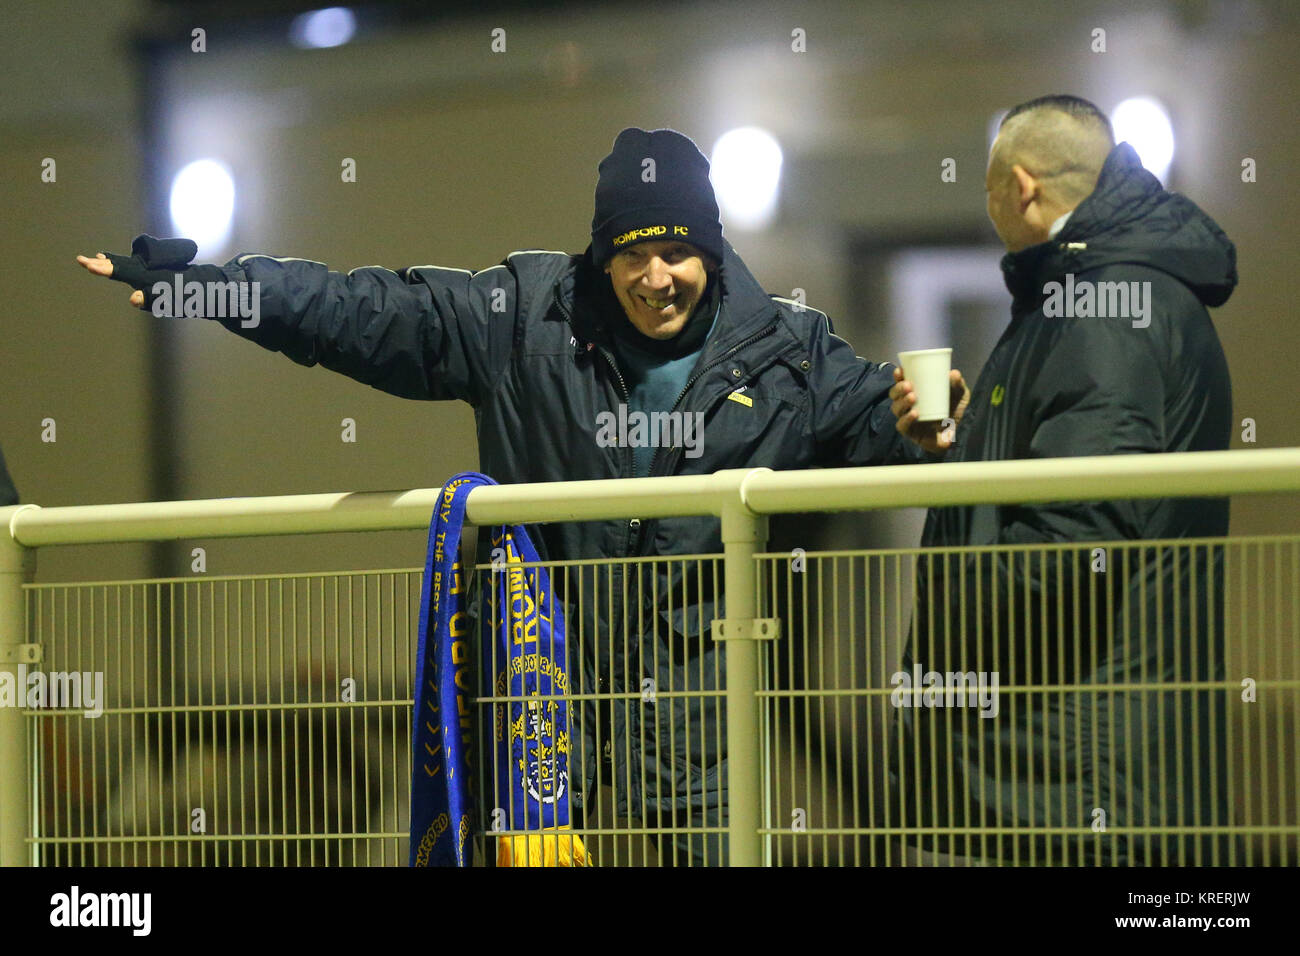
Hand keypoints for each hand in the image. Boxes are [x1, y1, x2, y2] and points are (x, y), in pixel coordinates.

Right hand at [77, 235, 199, 312]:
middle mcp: (147, 270)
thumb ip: (151, 300)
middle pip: (120, 265)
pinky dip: (119, 262)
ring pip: (125, 263)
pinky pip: (132, 265)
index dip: (105, 268)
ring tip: (95, 258)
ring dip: (109, 262)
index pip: (121, 271)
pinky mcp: (152, 272)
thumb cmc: (190, 297)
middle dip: (102, 265)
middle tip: (82, 260)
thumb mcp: (171, 302)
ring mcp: (149, 270)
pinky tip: (107, 258)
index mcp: (148, 275)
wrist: (207, 287)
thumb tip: (133, 299)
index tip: (89, 263)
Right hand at [890, 366, 969, 452]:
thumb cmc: (954, 409)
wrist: (958, 431)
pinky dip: (906, 419)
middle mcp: (907, 404)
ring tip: (912, 397)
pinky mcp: (910, 432)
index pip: (901, 382)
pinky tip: (914, 413)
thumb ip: (958, 384)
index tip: (900, 370)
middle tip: (909, 385)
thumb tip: (954, 373)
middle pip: (895, 395)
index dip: (898, 376)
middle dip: (898, 389)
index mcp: (915, 391)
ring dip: (902, 402)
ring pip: (896, 409)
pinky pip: (902, 426)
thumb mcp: (959, 394)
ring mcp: (907, 418)